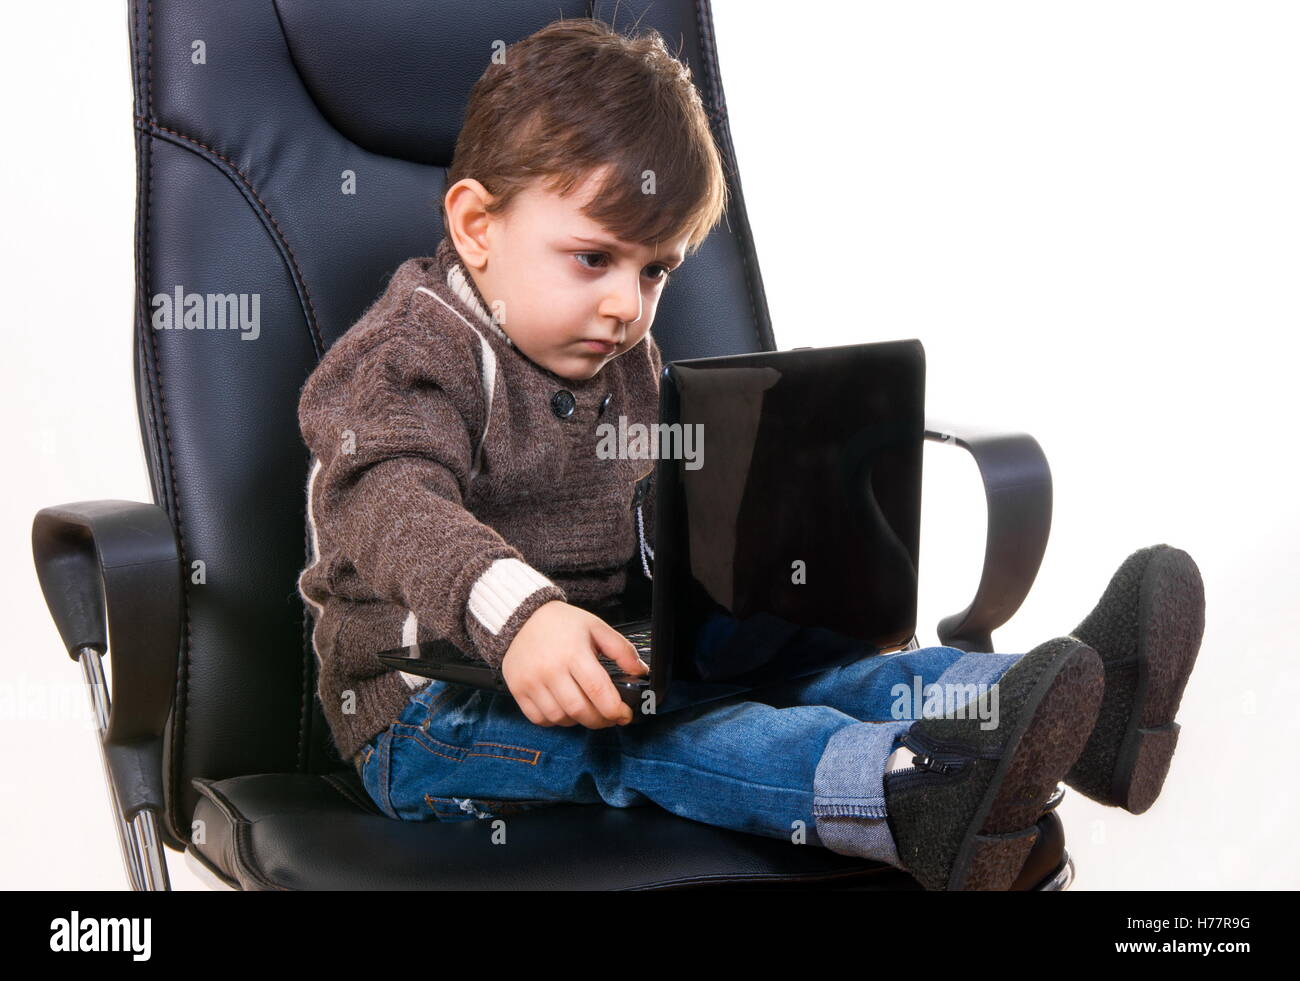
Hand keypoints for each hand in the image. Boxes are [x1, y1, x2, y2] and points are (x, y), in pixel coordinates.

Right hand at [501, 600, 648, 727]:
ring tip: (586, 709)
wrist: (523, 617)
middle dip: (601, 720)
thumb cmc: (562, 623)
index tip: (625, 715)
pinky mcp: (518, 690)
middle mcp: (550, 669)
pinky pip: (540, 719)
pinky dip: (555, 720)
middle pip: (580, 710)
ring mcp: (531, 682)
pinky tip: (564, 708)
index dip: (616, 710)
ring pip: (560, 718)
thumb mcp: (596, 627)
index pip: (598, 691)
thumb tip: (640, 672)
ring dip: (578, 720)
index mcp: (573, 652)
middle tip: (609, 716)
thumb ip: (622, 650)